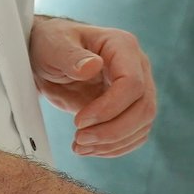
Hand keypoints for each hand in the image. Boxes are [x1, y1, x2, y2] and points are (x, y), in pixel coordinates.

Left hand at [29, 16, 155, 156]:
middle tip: (80, 140)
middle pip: (144, 108)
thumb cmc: (52, 44)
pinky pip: (135, 133)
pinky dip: (114, 147)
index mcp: (123, 46)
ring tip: (80, 146)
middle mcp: (137, 67)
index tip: (78, 121)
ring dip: (113, 143)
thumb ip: (71, 56)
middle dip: (113, 131)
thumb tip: (92, 67)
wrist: (49, 58)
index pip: (132, 84)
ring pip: (143, 124)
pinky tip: (90, 149)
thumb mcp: (54, 46)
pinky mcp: (130, 108)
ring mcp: (137, 89)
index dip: (109, 108)